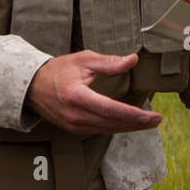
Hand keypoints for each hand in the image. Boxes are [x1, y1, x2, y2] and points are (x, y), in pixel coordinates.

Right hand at [26, 50, 161, 134]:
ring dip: (129, 127)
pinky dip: (116, 127)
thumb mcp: (84, 60)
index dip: (133, 114)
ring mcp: (74, 125)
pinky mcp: (74, 129)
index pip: (111, 109)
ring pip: (108, 130)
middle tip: (157, 120)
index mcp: (77, 97)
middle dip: (137, 123)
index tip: (151, 115)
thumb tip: (133, 60)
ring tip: (148, 123)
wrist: (32, 86)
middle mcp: (75, 115)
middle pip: (113, 123)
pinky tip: (129, 123)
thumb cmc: (58, 70)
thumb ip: (110, 62)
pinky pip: (100, 130)